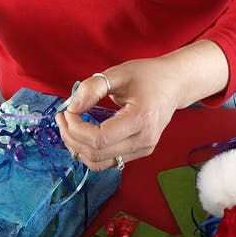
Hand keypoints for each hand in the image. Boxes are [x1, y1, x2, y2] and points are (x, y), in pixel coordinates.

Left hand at [55, 57, 181, 170]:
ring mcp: (143, 149)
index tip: (67, 111)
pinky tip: (82, 135)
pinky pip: (108, 161)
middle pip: (97, 154)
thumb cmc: (148, 75)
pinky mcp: (139, 152)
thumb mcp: (119, 73)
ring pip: (100, 163)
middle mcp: (144, 141)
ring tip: (68, 127)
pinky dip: (90, 151)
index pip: (100, 139)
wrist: (174, 84)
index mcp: (141, 120)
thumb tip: (72, 108)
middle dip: (72, 138)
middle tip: (61, 118)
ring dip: (78, 148)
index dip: (76, 128)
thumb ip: (93, 88)